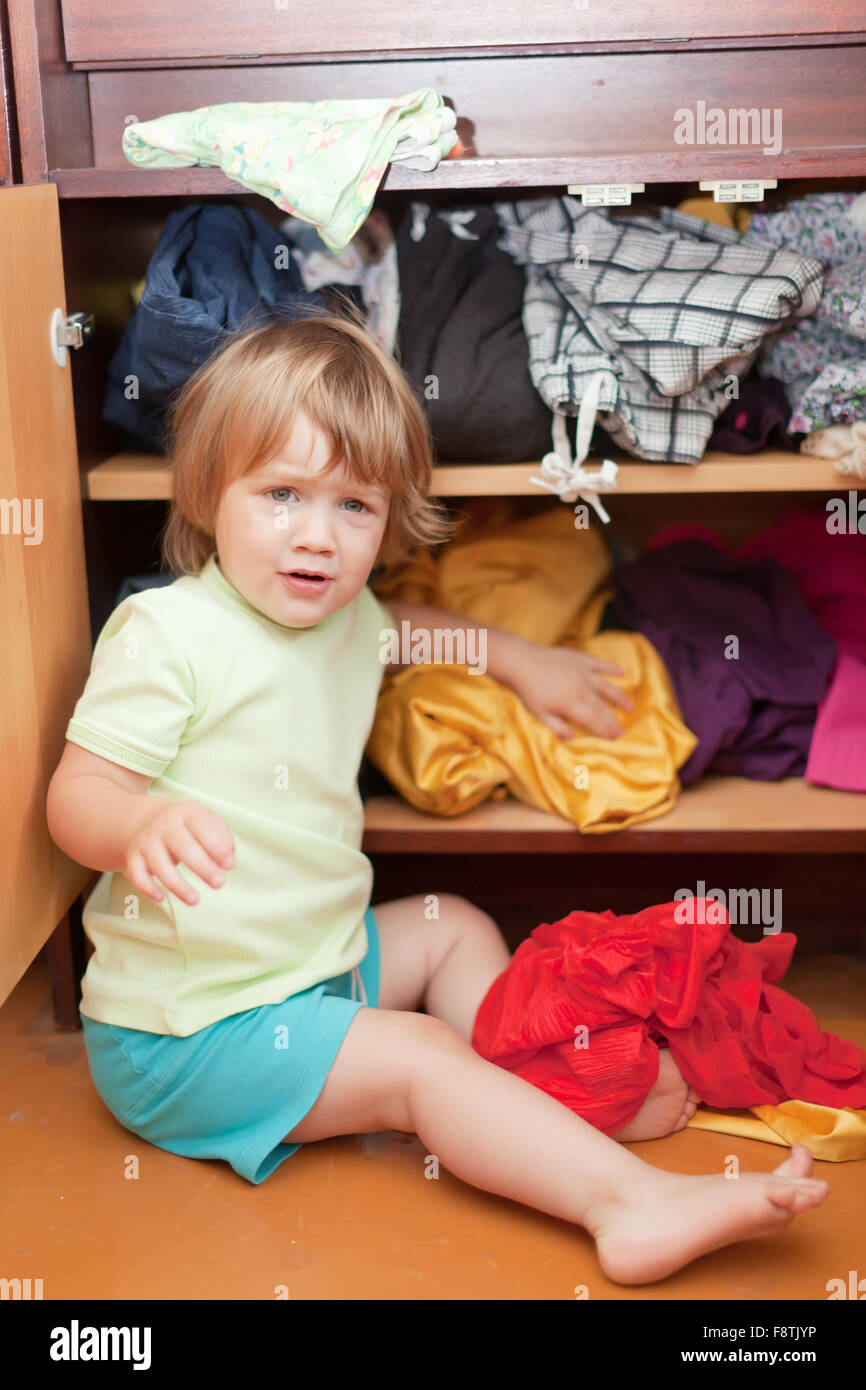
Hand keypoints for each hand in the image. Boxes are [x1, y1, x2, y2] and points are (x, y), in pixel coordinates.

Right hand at [125, 800, 234, 905]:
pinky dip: (147, 887)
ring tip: (195, 901)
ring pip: (159, 864)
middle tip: (219, 883)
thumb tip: (228, 859)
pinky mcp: (134, 856)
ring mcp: (147, 840)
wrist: (150, 820)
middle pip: (183, 846)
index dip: (217, 847)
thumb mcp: (207, 822)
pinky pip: (137, 874)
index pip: (203, 827)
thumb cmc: (189, 827)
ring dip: (177, 885)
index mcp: (187, 812)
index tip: (230, 865)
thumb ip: (222, 837)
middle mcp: (164, 824)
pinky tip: (161, 899)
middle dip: (202, 867)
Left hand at [507, 642, 633, 740]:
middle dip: (613, 720)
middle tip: (623, 730)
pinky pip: (600, 664)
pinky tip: (622, 673)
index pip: (593, 720)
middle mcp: (581, 688)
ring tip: (630, 707)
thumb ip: (557, 727)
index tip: (616, 737)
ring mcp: (583, 672)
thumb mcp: (539, 713)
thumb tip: (573, 738)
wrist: (521, 662)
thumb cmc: (528, 691)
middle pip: (602, 707)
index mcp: (571, 704)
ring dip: (619, 698)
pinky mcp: (580, 658)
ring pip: (606, 687)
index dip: (605, 730)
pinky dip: (611, 668)